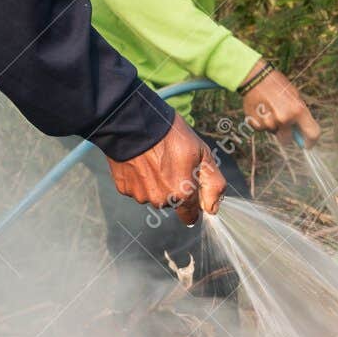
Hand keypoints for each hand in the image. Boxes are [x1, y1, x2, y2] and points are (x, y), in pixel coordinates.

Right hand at [107, 115, 225, 225]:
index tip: (189, 188)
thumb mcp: (203, 154)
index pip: (190, 215)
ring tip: (153, 160)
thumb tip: (213, 208)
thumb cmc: (170, 134)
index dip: (192, 203)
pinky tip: (140, 162)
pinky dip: (139, 178)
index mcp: (183, 195)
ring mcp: (141, 195)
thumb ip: (213, 185)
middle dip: (173, 189)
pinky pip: (136, 188)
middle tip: (170, 164)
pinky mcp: (124, 188)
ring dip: (155, 184)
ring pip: (153, 195)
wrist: (133, 121)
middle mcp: (162, 200)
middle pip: (172, 203)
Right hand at [241, 64, 321, 147]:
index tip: (307, 144)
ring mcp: (270, 123)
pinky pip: (263, 129)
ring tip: (269, 110)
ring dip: (274, 126)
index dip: (311, 141)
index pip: (313, 134)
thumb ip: (301, 115)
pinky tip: (261, 110)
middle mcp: (285, 119)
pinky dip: (262, 122)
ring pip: (275, 133)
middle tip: (282, 122)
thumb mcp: (295, 96)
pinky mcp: (257, 124)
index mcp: (298, 111)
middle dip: (286, 134)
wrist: (254, 76)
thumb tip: (304, 132)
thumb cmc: (277, 84)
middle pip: (288, 140)